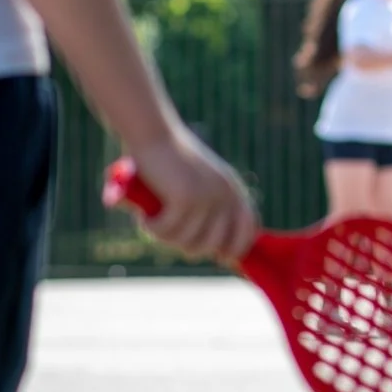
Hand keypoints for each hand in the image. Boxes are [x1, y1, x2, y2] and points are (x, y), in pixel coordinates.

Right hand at [125, 128, 257, 266]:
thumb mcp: (200, 184)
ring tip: (152, 223)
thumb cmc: (171, 162)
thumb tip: (216, 253)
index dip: (235, 248)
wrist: (154, 134)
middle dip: (187, 247)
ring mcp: (207, 197)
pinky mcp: (185, 198)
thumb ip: (211, 212)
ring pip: (187, 242)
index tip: (220, 258)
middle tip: (167, 235)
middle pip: (212, 245)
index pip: (248, 230)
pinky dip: (152, 228)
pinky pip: (167, 231)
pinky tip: (143, 218)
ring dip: (165, 238)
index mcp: (234, 190)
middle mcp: (225, 195)